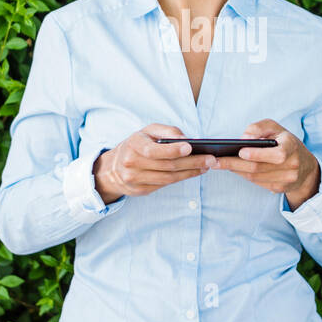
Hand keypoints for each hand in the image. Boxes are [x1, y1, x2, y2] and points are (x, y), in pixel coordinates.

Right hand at [92, 123, 215, 203]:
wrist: (112, 169)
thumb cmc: (136, 145)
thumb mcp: (147, 131)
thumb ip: (166, 131)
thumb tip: (185, 138)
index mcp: (133, 146)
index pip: (155, 150)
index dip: (173, 149)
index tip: (191, 147)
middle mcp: (132, 164)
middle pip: (167, 165)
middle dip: (191, 162)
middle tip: (210, 159)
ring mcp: (135, 180)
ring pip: (168, 178)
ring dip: (190, 172)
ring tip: (206, 166)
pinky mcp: (140, 191)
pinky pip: (165, 185)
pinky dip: (181, 178)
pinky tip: (194, 172)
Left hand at [210, 119, 319, 209]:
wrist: (305, 167)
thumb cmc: (286, 143)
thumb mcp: (276, 129)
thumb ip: (260, 128)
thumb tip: (244, 138)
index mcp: (292, 147)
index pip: (276, 154)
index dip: (257, 154)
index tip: (239, 151)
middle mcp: (292, 166)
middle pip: (259, 168)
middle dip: (234, 164)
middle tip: (215, 160)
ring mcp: (286, 180)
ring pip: (255, 177)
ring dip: (236, 170)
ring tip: (219, 164)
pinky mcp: (280, 189)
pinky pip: (258, 183)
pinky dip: (244, 175)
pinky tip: (233, 169)